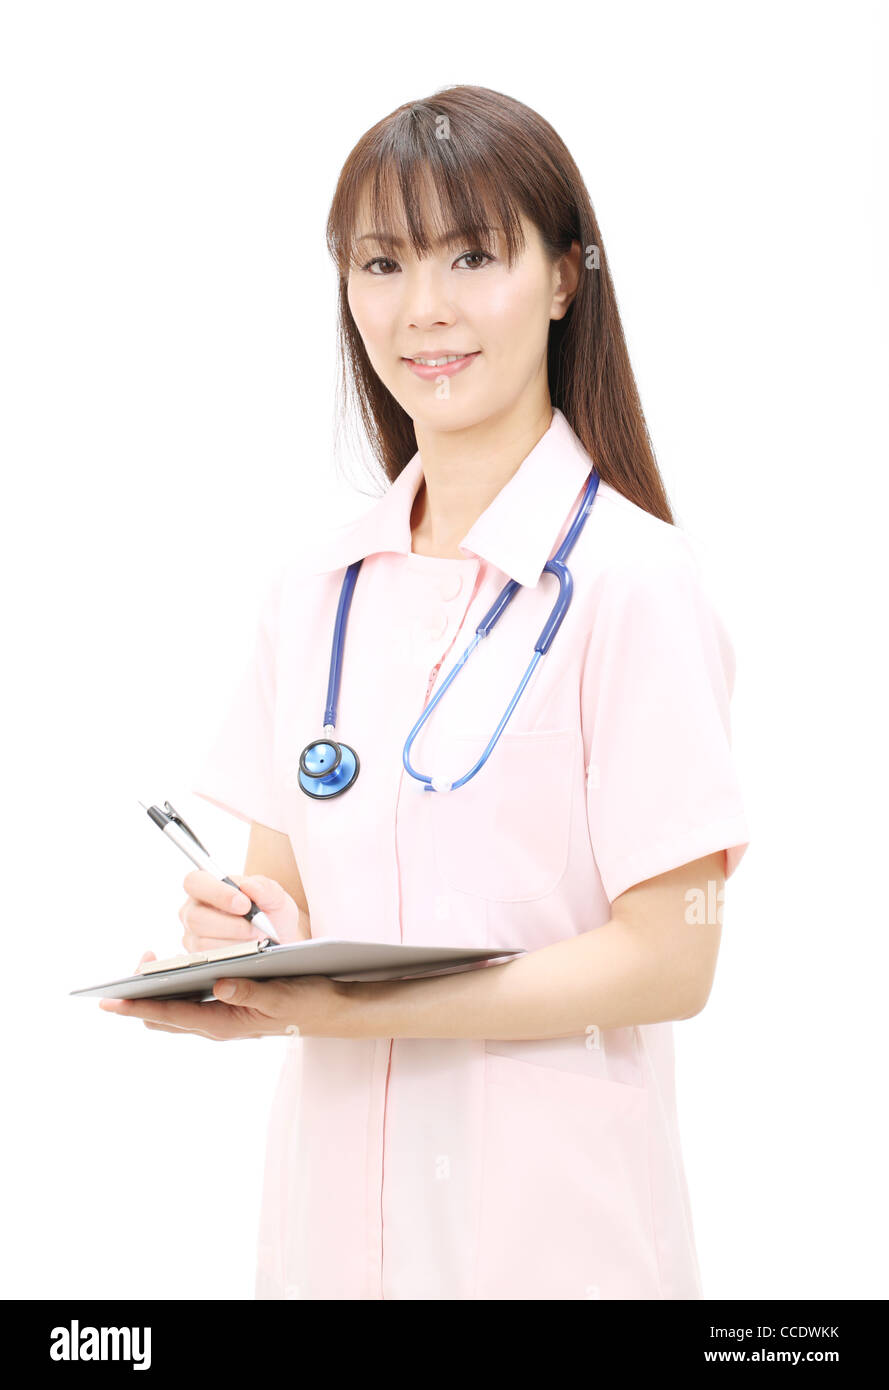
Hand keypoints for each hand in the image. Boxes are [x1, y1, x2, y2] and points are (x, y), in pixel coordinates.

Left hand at [98, 972, 355, 1040]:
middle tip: (119, 983)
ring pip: (173, 1013)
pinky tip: (173, 971)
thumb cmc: (309, 1002)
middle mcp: (217, 1025)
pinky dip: (173, 991)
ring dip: (153, 996)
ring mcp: (221, 1019)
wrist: (332, 1010)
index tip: (110, 1001)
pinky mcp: (228, 1010)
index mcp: (225, 1024)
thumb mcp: (284, 995)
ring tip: (142, 970)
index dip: (139, 1007)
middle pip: (162, 1019)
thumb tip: (219, 985)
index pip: (171, 1015)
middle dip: (137, 1003)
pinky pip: (189, 1005)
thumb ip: (251, 992)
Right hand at [177, 870, 308, 952]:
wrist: (278, 938)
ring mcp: (193, 935)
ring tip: (256, 939)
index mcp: (206, 885)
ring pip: (203, 942)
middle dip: (231, 925)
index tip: (244, 904)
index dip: (217, 893)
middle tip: (256, 928)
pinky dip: (233, 956)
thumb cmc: (270, 911)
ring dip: (235, 942)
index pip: (195, 882)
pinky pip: (209, 960)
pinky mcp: (199, 956)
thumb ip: (263, 887)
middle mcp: (193, 909)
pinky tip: (248, 951)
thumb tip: (247, 885)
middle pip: (196, 917)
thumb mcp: (274, 895)